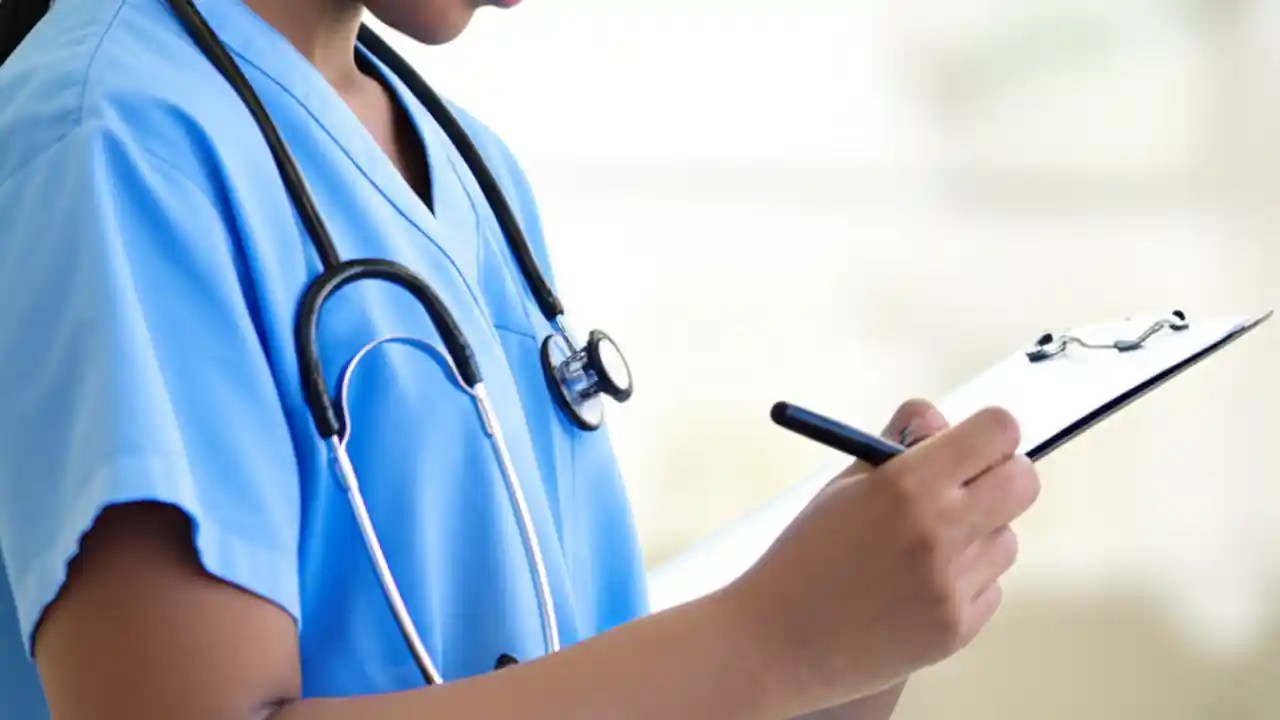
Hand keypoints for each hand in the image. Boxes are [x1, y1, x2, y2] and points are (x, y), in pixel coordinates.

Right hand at [725, 404, 1038, 716]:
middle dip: (1001, 476)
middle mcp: (938, 530)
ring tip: (921, 551)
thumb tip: (942, 422)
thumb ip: (897, 445)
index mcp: (906, 484)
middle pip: (1024, 481)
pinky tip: (914, 588)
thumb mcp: (842, 486)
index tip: (975, 445)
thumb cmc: (803, 558)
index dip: (990, 434)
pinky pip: (989, 587)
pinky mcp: (957, 628)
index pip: (998, 431)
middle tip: (968, 488)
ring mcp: (951, 584)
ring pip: (1007, 539)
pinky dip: (964, 582)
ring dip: (978, 536)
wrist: (774, 642)